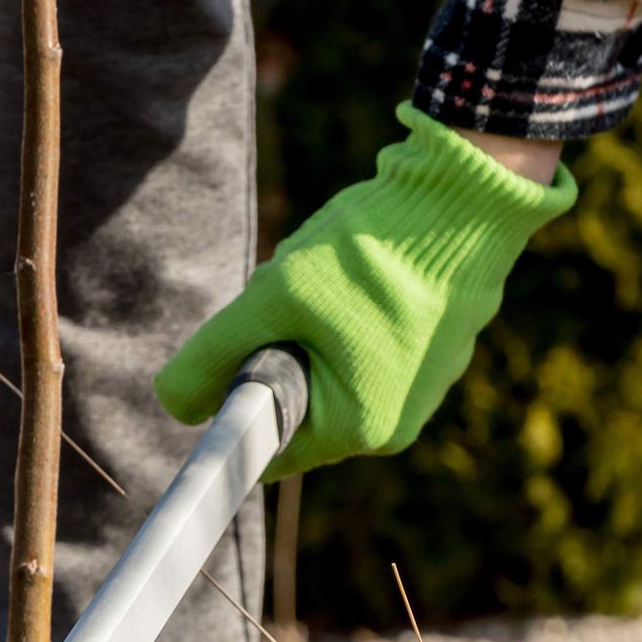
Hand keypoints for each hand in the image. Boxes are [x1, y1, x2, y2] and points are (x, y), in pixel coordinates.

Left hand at [154, 104, 575, 479]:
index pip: (269, 449)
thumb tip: (172, 404)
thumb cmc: (373, 252)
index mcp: (362, 429)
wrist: (468, 192)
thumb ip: (213, 356)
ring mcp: (422, 387)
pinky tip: (359, 270)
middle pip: (296, 402)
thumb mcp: (273, 299)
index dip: (234, 405)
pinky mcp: (434, 349)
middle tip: (286, 297)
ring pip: (325, 367)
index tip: (226, 357)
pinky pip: (363, 345)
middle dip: (275, 350)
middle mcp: (397, 423)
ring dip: (307, 324)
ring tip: (332, 276)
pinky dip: (344, 311)